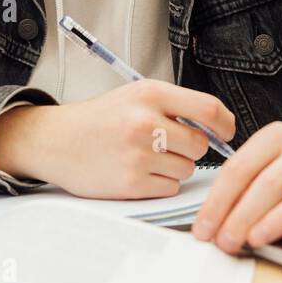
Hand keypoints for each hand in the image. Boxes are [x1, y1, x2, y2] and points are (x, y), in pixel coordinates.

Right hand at [0, 80, 235, 199]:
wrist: (55, 140)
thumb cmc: (99, 119)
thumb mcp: (135, 96)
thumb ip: (174, 106)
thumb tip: (218, 127)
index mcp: (150, 94)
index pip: (209, 108)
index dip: (225, 123)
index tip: (226, 131)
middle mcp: (146, 122)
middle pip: (200, 144)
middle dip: (190, 148)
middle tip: (167, 146)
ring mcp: (139, 154)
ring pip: (187, 169)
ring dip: (173, 167)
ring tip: (146, 158)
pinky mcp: (132, 182)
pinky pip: (169, 188)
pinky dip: (159, 184)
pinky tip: (137, 172)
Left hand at [191, 122, 281, 253]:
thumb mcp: (270, 166)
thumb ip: (244, 188)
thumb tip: (214, 222)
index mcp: (277, 136)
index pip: (240, 167)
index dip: (218, 201)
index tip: (205, 228)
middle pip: (270, 182)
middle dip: (242, 216)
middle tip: (227, 241)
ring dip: (275, 221)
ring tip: (255, 240)